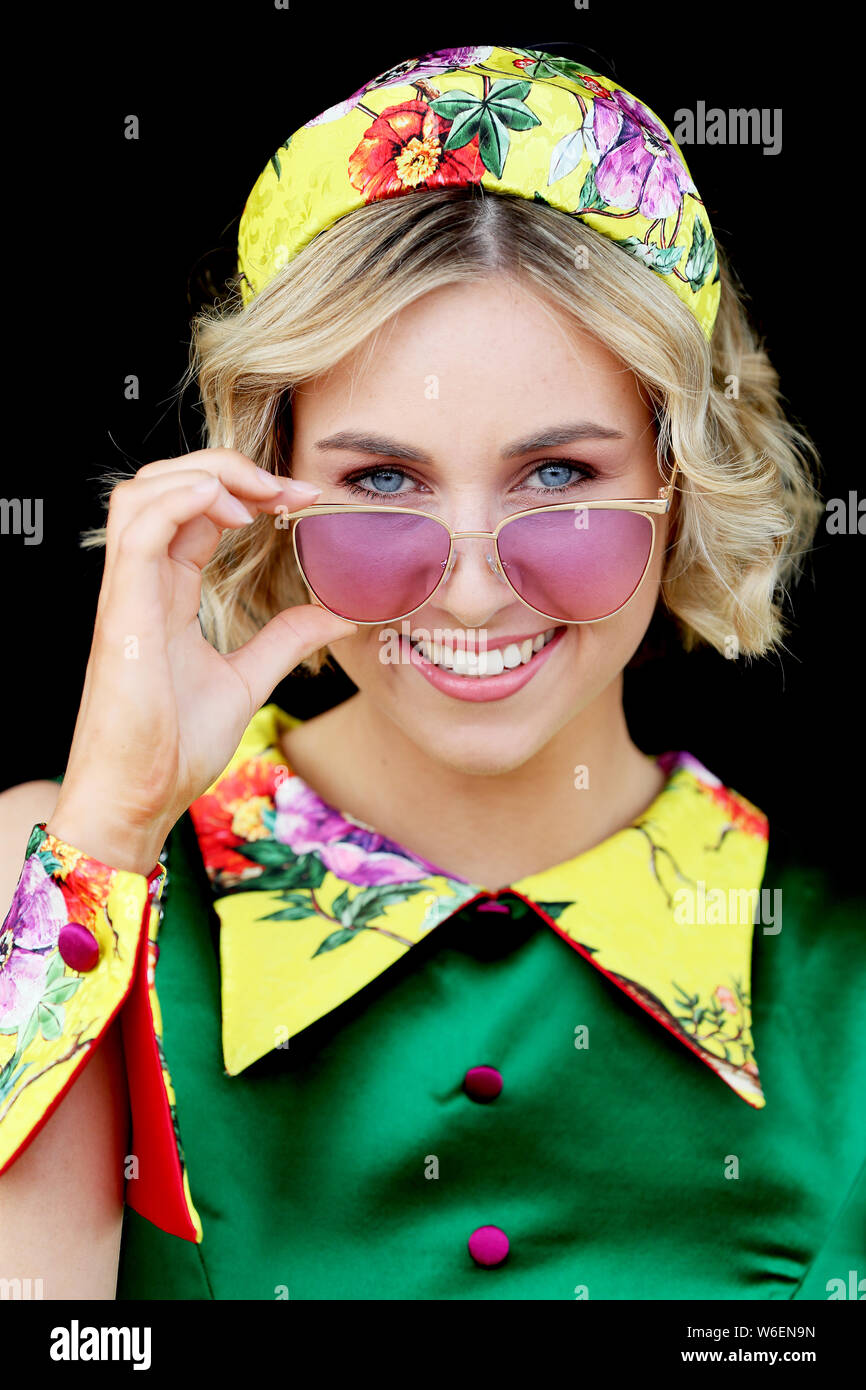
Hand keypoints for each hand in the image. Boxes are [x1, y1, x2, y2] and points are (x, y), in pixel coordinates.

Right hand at [46, 449, 355, 871]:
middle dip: (226, 467)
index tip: (302, 500)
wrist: (139, 800)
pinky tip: (232, 509)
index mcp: (165, 591)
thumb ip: (287, 639)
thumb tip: (340, 615)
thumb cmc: (173, 747)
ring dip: (205, 475)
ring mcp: (127, 594)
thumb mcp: (247, 680)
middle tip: (288, 489)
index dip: (247, 489)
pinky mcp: (122, 614)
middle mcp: (141, 583)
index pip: (195, 510)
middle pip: (163, 484)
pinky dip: (183, 502)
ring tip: (260, 496)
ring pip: (141, 492)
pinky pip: (139, 530)